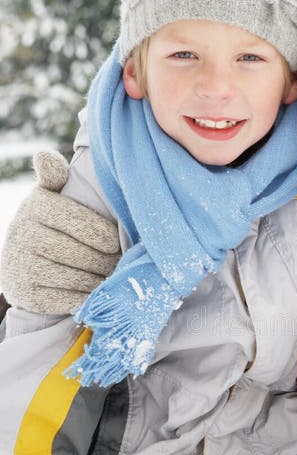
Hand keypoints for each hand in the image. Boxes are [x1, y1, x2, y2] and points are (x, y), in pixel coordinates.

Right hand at [0, 150, 119, 313]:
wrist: (18, 264)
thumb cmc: (49, 225)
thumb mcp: (50, 196)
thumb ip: (55, 177)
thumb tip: (45, 155)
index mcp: (37, 206)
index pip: (86, 224)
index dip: (108, 237)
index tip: (117, 243)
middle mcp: (24, 234)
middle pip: (86, 254)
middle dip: (108, 261)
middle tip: (120, 264)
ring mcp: (23, 265)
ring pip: (80, 277)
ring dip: (100, 280)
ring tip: (110, 276)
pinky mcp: (26, 293)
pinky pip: (69, 299)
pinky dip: (86, 297)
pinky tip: (93, 292)